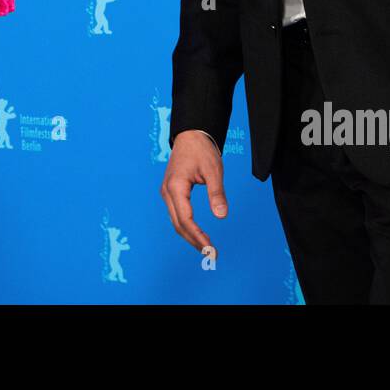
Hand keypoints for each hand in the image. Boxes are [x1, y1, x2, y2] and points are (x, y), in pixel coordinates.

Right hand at [161, 130, 226, 254]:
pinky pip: (177, 214)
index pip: (185, 219)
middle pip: (178, 224)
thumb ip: (217, 193)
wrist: (191, 135)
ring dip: (190, 236)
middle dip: (194, 240)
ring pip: (176, 221)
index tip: (211, 248)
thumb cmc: (202, 150)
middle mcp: (167, 192)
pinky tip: (198, 234)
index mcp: (175, 187)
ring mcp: (167, 192)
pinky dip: (187, 227)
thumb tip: (222, 216)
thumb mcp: (214, 170)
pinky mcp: (171, 192)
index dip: (198, 236)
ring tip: (207, 248)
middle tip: (211, 254)